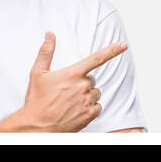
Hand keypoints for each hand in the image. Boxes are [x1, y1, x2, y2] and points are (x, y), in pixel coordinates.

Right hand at [13, 33, 127, 132]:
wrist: (37, 127)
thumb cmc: (37, 100)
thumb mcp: (37, 72)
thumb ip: (46, 51)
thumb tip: (50, 35)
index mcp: (73, 74)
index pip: (97, 58)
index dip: (112, 50)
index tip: (124, 45)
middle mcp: (82, 87)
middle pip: (91, 79)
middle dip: (82, 82)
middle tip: (67, 90)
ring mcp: (87, 102)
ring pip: (95, 93)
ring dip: (86, 95)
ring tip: (70, 101)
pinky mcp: (89, 116)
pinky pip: (97, 107)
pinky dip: (90, 107)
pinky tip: (76, 109)